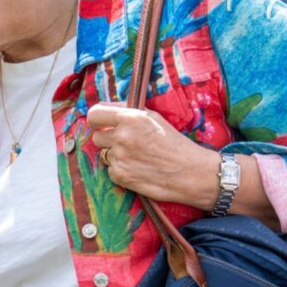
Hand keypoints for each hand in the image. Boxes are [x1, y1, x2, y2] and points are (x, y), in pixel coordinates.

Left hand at [87, 104, 220, 209]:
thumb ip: (128, 112)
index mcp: (131, 118)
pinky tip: (139, 169)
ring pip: (104, 154)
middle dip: (108, 139)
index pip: (94, 114)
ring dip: (116, 156)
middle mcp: (122, 137)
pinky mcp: (120, 176)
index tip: (102, 124)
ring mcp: (119, 158)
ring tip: (138, 157)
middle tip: (127, 143)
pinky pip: (110, 170)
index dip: (97, 120)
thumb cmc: (175, 143)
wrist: (192, 173)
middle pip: (96, 137)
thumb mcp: (155, 118)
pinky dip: (121, 170)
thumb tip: (107, 110)